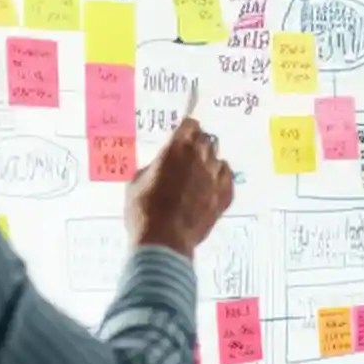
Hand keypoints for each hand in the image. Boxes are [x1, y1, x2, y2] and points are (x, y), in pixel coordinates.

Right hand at [126, 117, 233, 257]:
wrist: (164, 239)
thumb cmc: (143, 210)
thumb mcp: (136, 182)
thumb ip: (153, 166)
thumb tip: (160, 165)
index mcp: (177, 149)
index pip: (190, 125)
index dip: (186, 129)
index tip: (183, 134)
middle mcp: (200, 157)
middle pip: (205, 140)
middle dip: (197, 144)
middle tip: (187, 156)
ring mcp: (216, 177)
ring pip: (217, 159)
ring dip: (208, 162)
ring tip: (198, 175)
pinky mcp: (226, 195)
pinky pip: (227, 177)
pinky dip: (220, 178)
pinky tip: (211, 185)